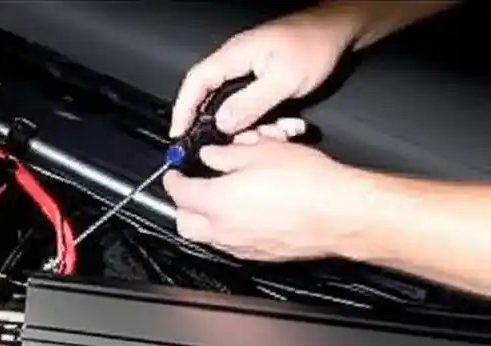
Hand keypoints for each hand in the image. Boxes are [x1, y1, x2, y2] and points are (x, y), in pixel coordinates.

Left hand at [162, 134, 365, 261]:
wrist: (341, 213)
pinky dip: (228, 231)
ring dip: (205, 220)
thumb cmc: (308, 183)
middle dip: (182, 206)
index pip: (179, 193)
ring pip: (207, 237)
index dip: (173, 180)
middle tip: (192, 190)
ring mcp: (241, 246)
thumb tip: (211, 156)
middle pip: (184, 224)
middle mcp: (224, 230)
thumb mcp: (261, 152)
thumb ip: (226, 155)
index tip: (174, 173)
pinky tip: (245, 215)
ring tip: (218, 202)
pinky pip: (232, 245)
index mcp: (217, 202)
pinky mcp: (260, 255)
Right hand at [169, 8, 358, 136]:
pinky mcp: (259, 74)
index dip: (183, 109)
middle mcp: (235, 60)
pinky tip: (259, 126)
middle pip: (205, 93)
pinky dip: (247, 115)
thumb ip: (252, 103)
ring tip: (237, 138)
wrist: (339, 29)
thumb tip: (223, 123)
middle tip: (202, 144)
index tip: (178, 132)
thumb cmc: (316, 44)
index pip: (195, 82)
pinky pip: (242, 99)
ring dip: (231, 121)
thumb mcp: (284, 79)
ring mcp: (247, 67)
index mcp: (234, 55)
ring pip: (226, 99)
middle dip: (203, 120)